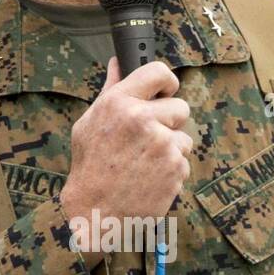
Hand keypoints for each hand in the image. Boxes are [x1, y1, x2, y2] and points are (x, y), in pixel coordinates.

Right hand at [60, 55, 192, 263]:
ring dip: (171, 149)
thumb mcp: (89, 123)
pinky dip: (172, 170)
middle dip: (169, 122)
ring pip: (184, 137)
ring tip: (145, 163)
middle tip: (149, 139)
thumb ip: (110, 90)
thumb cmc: (90, 167)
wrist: (96, 212)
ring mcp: (162, 144)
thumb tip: (117, 62)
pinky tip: (150, 178)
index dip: (167, 81)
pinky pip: (183, 161)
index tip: (166, 91)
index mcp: (119, 102)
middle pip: (180, 106)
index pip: (158, 72)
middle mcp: (142, 119)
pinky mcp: (176, 167)